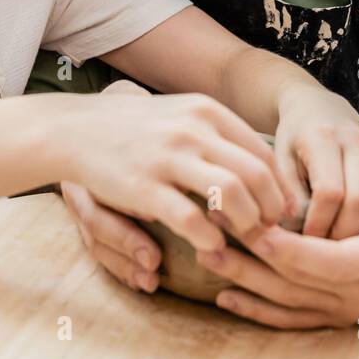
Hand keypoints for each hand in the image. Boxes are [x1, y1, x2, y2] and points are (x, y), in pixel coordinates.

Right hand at [62, 80, 296, 255]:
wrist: (75, 128)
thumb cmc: (134, 126)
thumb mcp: (180, 113)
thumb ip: (216, 132)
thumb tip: (261, 163)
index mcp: (206, 111)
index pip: (261, 152)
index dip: (279, 186)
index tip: (283, 210)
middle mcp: (192, 130)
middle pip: (255, 173)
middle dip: (271, 208)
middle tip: (271, 230)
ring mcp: (168, 156)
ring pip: (231, 192)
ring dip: (246, 222)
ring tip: (246, 239)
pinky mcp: (144, 186)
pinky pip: (189, 217)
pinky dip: (209, 237)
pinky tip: (212, 247)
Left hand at [194, 156, 358, 327]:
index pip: (328, 261)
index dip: (292, 247)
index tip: (259, 228)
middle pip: (297, 282)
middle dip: (254, 259)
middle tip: (216, 232)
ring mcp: (341, 311)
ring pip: (285, 302)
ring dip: (244, 281)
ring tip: (208, 254)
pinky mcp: (327, 317)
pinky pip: (287, 320)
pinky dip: (255, 311)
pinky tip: (223, 298)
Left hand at [273, 85, 358, 238]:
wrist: (318, 105)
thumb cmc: (292, 136)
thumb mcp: (278, 157)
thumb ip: (285, 190)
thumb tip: (291, 227)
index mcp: (323, 137)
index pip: (330, 191)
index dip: (318, 222)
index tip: (303, 241)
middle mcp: (357, 141)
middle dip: (343, 233)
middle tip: (322, 251)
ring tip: (338, 246)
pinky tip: (355, 234)